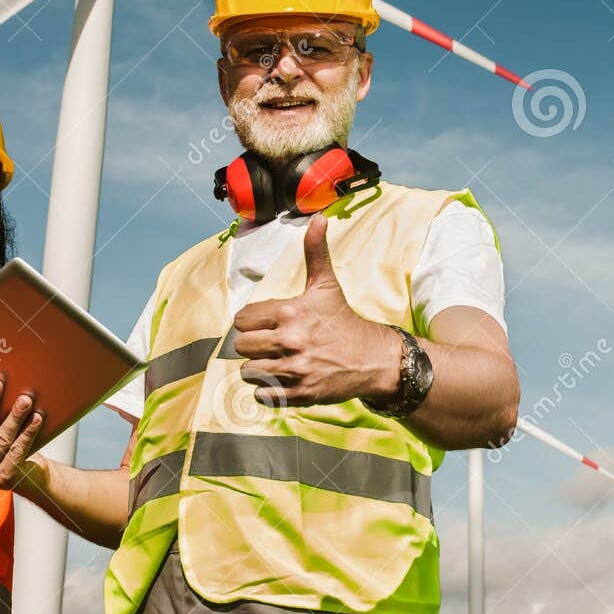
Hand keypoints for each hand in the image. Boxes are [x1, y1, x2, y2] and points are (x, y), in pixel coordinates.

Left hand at [231, 214, 401, 406]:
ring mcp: (294, 369)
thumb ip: (315, 252)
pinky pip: (261, 395)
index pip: (242, 320)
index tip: (268, 324)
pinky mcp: (299, 393)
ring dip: (258, 368)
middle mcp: (290, 341)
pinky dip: (267, 390)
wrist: (372, 358)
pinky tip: (283, 378)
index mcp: (290, 312)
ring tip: (276, 361)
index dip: (252, 322)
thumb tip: (318, 218)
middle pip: (241, 346)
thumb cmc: (343, 320)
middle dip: (253, 345)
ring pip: (248, 371)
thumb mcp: (327, 286)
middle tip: (271, 344)